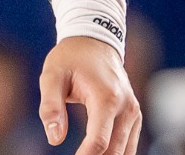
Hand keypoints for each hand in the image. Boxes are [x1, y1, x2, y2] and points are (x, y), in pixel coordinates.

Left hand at [38, 35, 140, 153]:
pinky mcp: (134, 116)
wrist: (95, 41)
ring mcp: (133, 112)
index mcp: (106, 97)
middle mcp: (126, 107)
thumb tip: (54, 138)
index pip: (98, 141)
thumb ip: (51, 106)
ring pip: (125, 152)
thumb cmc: (71, 58)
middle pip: (114, 151)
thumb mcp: (51, 75)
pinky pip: (128, 145)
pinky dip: (115, 154)